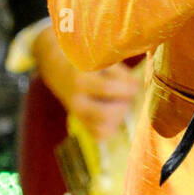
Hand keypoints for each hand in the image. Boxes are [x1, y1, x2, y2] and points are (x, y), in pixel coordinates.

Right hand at [32, 25, 141, 140]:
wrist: (57, 67)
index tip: (136, 83)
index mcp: (80, 80)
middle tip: (129, 95)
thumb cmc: (85, 59)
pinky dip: (112, 129)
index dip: (128, 88)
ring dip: (120, 117)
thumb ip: (119, 72)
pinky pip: (99, 135)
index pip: (108, 89)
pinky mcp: (80, 122)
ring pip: (103, 128)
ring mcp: (76, 114)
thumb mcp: (99, 58)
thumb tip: (137, 86)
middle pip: (106, 114)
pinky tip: (116, 115)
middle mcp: (76, 100)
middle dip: (123, 105)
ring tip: (123, 103)